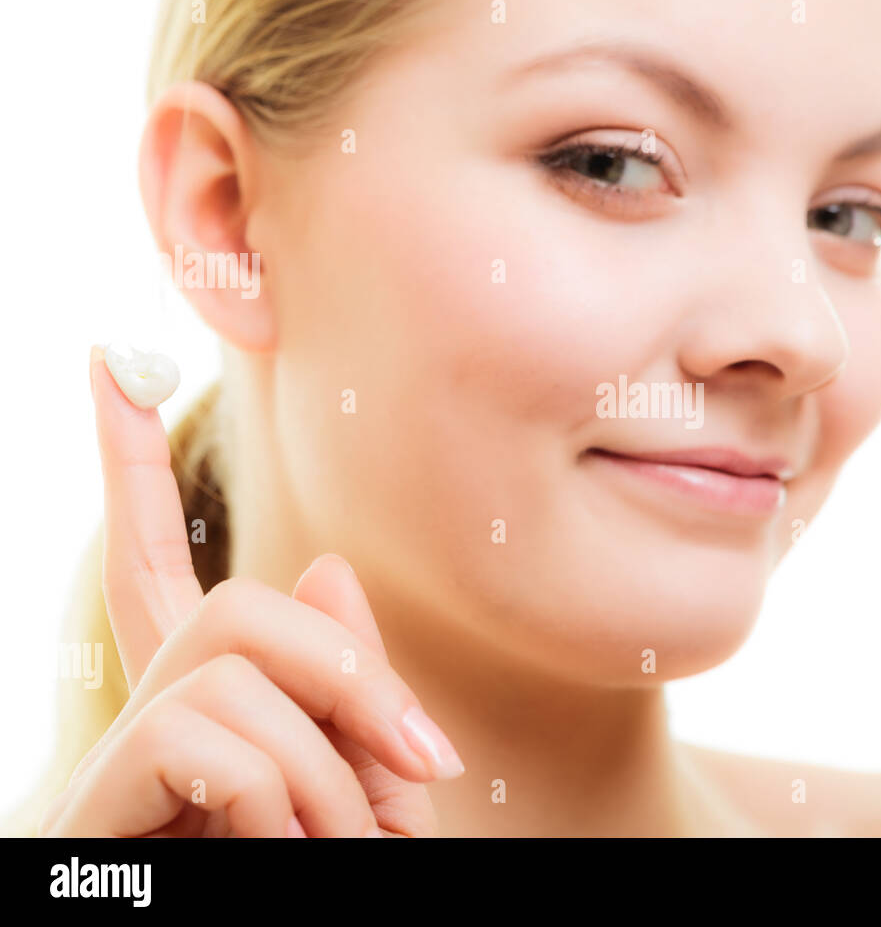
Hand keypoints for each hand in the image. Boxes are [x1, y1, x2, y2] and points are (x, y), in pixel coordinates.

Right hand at [39, 347, 460, 836]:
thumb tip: (324, 570)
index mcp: (216, 712)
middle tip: (422, 770)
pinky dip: (281, 790)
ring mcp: (118, 767)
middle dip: (345, 669)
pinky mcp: (99, 813)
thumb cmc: (342, 877)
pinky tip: (291, 850)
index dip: (130, 467)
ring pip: (232, 658)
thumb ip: (344, 687)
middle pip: (228, 600)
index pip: (163, 567)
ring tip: (348, 846)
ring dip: (327, 759)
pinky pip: (203, 729)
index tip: (107, 364)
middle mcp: (149, 722)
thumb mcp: (376, 790)